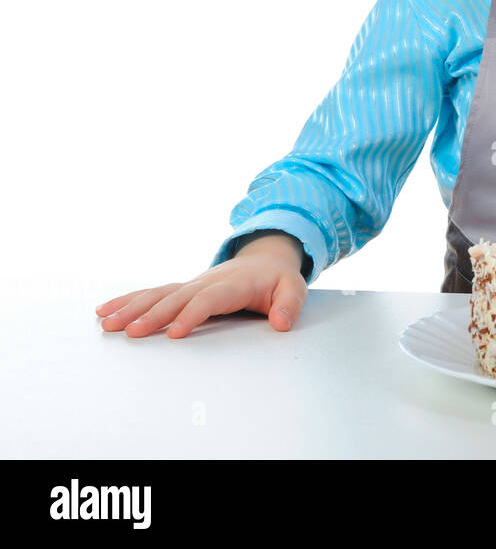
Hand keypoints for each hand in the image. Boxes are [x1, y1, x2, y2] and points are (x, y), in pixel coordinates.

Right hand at [94, 232, 308, 338]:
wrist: (266, 257)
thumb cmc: (278, 279)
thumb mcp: (294, 289)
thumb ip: (290, 305)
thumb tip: (281, 323)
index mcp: (233, 285)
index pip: (209, 300)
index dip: (191, 315)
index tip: (174, 333)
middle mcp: (207, 282)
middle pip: (176, 298)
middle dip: (153, 315)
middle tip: (130, 333)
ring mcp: (192, 284)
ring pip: (158, 294)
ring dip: (132, 308)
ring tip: (107, 324)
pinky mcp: (183, 288)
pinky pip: (153, 292)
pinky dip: (128, 300)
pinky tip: (105, 311)